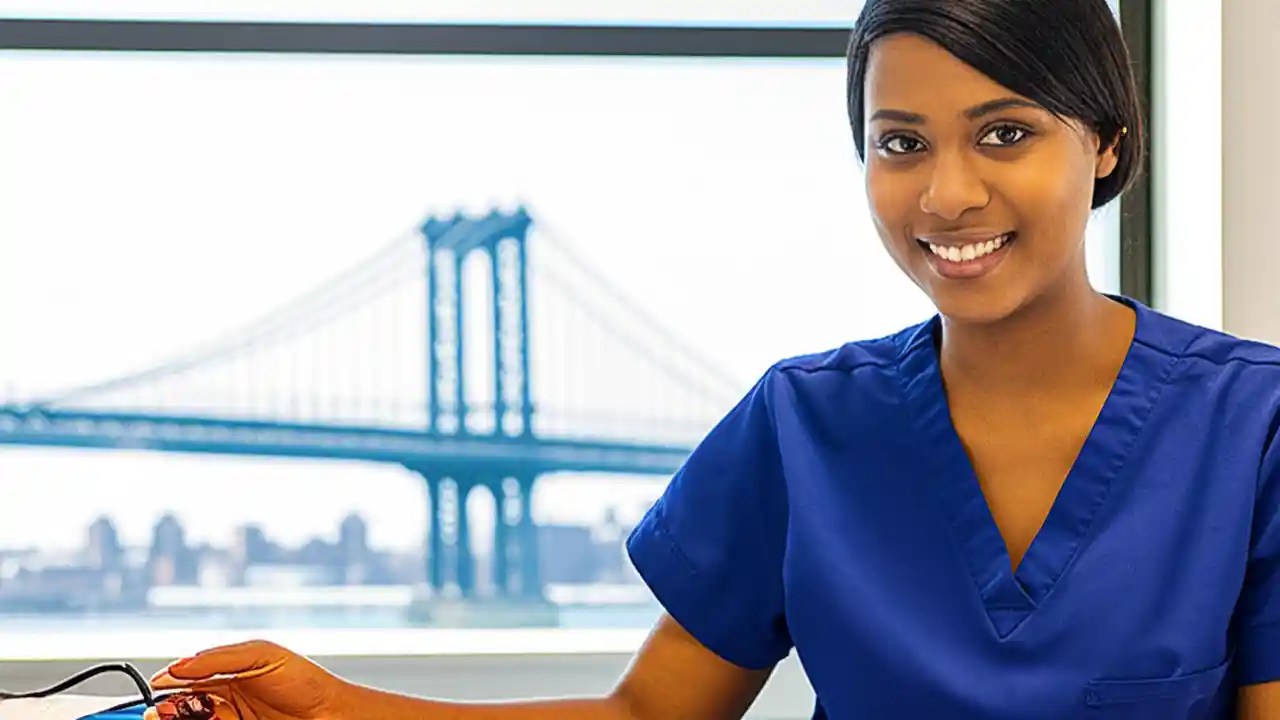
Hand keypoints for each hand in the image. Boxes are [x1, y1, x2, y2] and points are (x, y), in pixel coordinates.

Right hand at [144, 640, 348, 719]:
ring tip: (172, 715)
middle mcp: (221, 701)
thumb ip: (218, 658)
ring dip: (177, 718)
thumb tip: (177, 666)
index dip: (163, 684)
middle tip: (158, 712)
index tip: (152, 689)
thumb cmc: (304, 681)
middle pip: (179, 706)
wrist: (334, 715)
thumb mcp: (261, 655)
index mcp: (224, 675)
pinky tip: (200, 718)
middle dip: (165, 708)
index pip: (182, 680)